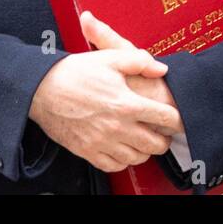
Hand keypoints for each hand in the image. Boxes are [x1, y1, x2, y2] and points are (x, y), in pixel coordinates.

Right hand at [28, 11, 183, 172]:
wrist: (41, 90)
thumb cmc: (76, 72)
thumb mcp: (110, 58)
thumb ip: (140, 62)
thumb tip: (161, 69)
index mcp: (127, 103)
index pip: (165, 118)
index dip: (178, 119)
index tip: (181, 119)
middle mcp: (118, 127)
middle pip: (155, 144)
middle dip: (165, 139)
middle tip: (163, 131)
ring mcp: (103, 143)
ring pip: (137, 157)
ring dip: (145, 150)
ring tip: (144, 139)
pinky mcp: (88, 152)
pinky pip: (115, 166)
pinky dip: (124, 160)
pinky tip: (124, 148)